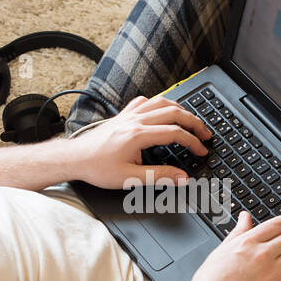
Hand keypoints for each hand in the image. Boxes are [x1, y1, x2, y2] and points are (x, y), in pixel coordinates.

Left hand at [67, 94, 211, 188]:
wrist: (74, 158)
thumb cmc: (97, 168)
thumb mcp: (129, 178)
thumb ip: (159, 176)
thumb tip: (182, 177)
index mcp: (138, 135)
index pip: (175, 133)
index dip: (193, 141)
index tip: (201, 150)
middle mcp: (135, 121)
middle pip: (173, 113)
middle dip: (194, 122)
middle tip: (205, 133)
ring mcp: (128, 115)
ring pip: (161, 103)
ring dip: (180, 110)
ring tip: (191, 120)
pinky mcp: (122, 115)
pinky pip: (145, 101)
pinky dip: (159, 103)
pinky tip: (163, 110)